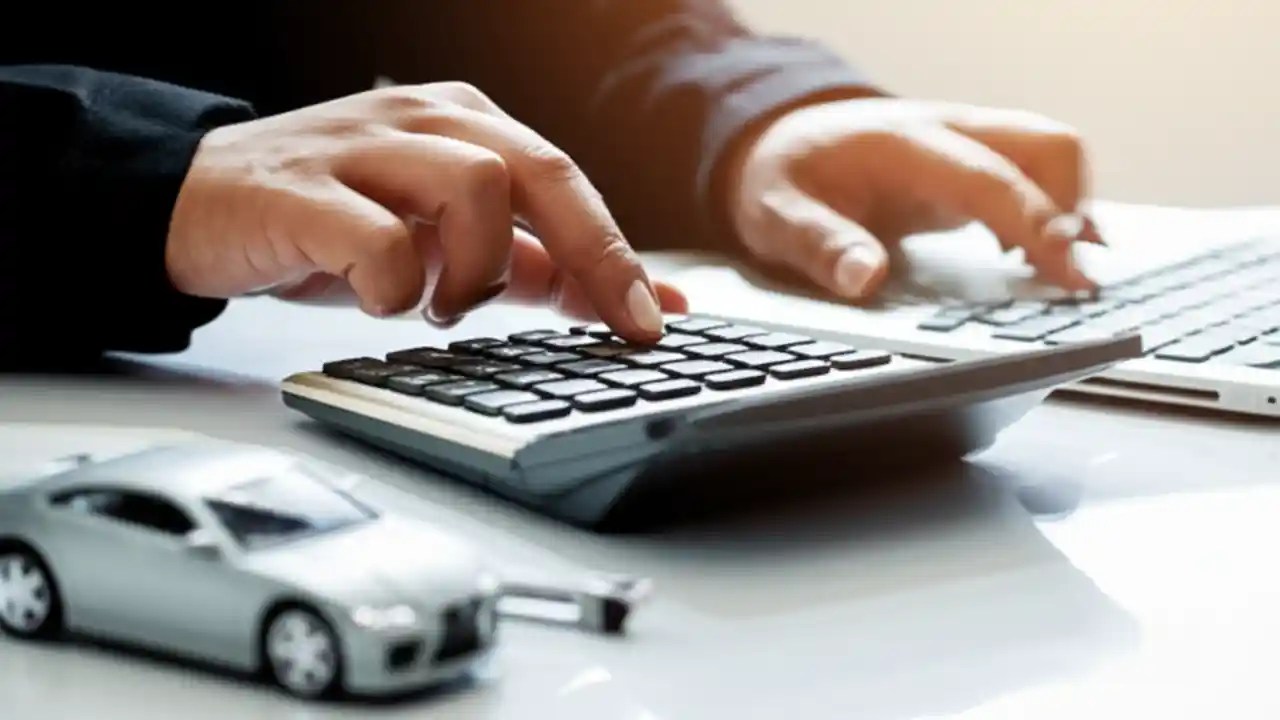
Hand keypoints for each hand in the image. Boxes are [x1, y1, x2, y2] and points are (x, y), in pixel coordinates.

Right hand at [166, 82, 684, 341]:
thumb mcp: (440, 240)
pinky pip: (378, 237)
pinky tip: (383, 302)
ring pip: (474, 188)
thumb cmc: (328, 221)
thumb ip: (524, 263)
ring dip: (478, 268)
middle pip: (541, 171)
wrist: (194, 203)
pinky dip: (397, 284)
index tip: (658, 317)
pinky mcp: (301, 191)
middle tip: (617, 323)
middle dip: (595, 254)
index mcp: (463, 125)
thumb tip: (614, 299)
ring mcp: (362, 149)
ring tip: (442, 306)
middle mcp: (423, 121)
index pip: (566, 182)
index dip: (619, 253)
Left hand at [724, 97, 1102, 298]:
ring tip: (1055, 272)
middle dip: (1070, 209)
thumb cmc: (783, 179)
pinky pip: (1033, 173)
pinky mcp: (973, 162)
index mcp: (904, 144)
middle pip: (1047, 145)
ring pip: (1050, 154)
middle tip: (1068, 278)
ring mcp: (966, 142)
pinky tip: (1033, 259)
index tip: (1065, 265)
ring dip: (1067, 209)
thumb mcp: (776, 218)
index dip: (1033, 220)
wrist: (780, 142)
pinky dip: (1048, 211)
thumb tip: (866, 278)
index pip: (988, 176)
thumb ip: (820, 246)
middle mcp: (947, 131)